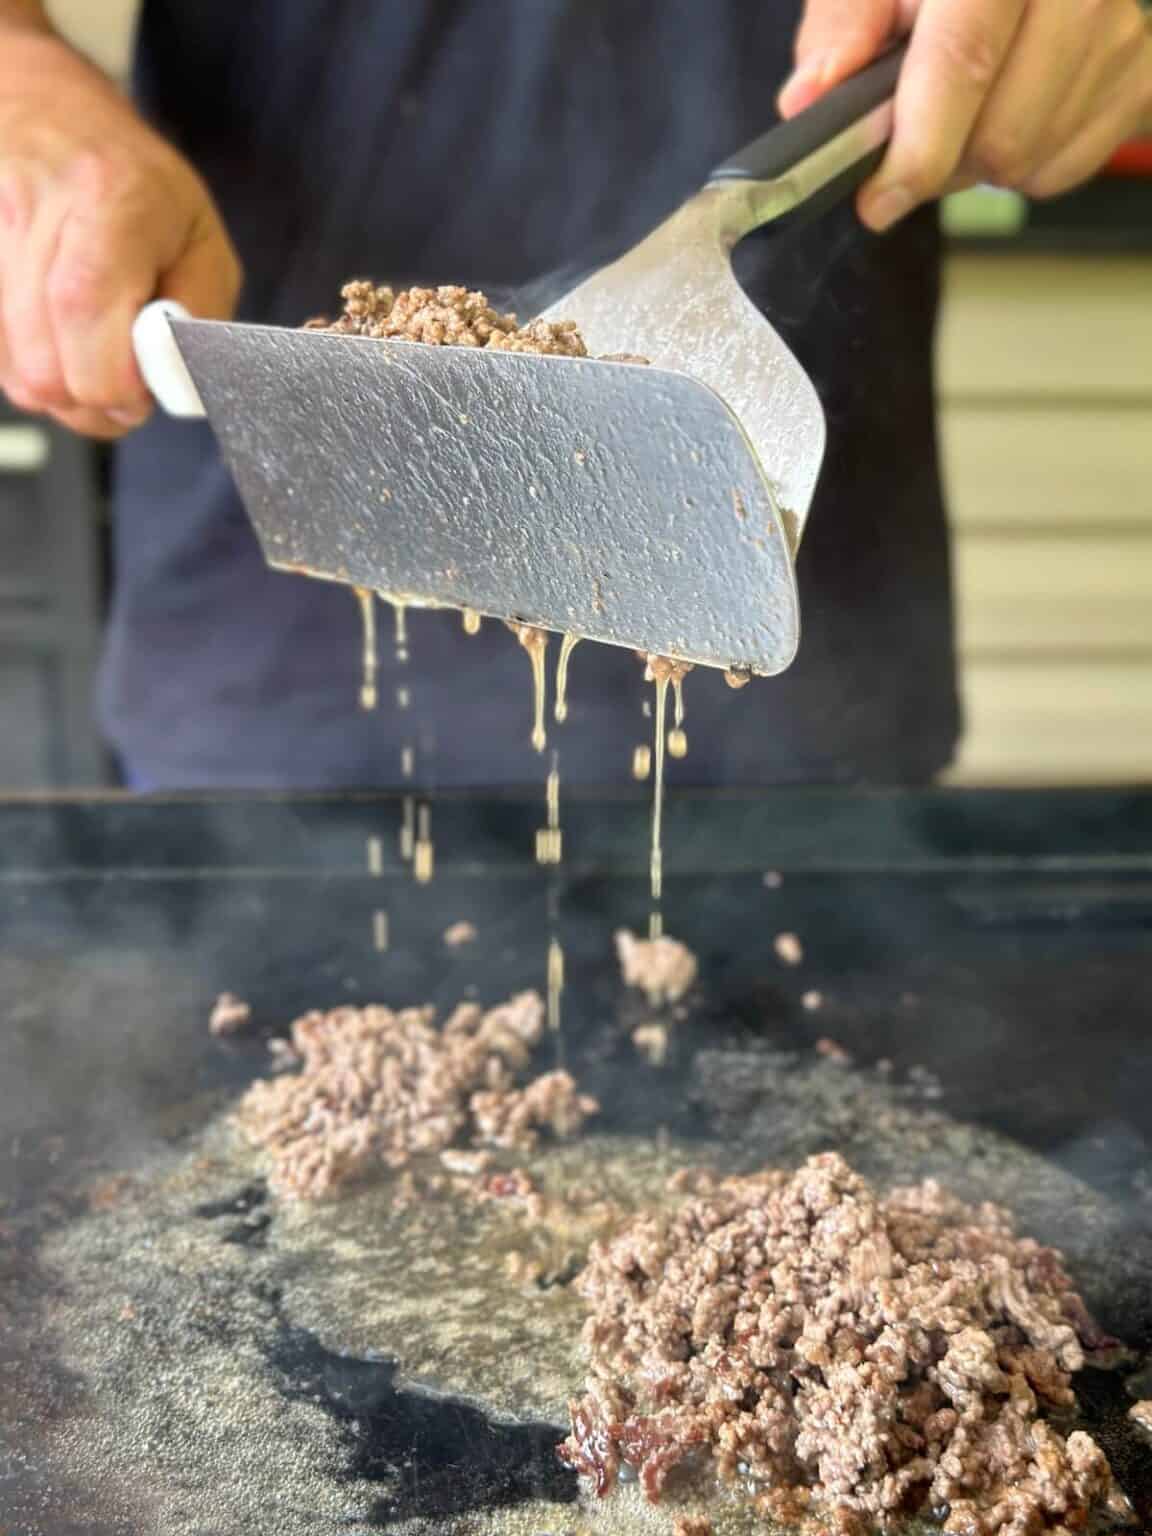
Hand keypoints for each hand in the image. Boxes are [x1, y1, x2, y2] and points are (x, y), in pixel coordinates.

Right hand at [0, 31, 240, 436]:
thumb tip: (174, 383)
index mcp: (110, 197)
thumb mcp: (199, 241)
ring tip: (94, 359)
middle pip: (46, 364)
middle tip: (123, 385)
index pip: (87, 311)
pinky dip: (29, 371)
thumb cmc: (137, 186)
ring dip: (63, 390)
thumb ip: (198, 316)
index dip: (117, 381)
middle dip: (94, 400)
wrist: (48, 115)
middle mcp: (32, 207)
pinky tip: (57, 345)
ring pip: (16, 373)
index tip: (142, 392)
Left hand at [778, 0, 1151, 230]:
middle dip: (943, 163)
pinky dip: (1025, 165)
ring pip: (1032, 160)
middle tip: (917, 139)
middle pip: (1002, 134)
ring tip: (966, 115)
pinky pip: (1068, 167)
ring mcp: (1120, 25)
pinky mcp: (1140, 69)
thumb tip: (809, 98)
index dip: (916, 148)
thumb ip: (840, 33)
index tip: (878, 199)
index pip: (963, 60)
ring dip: (980, 165)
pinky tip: (1010, 114)